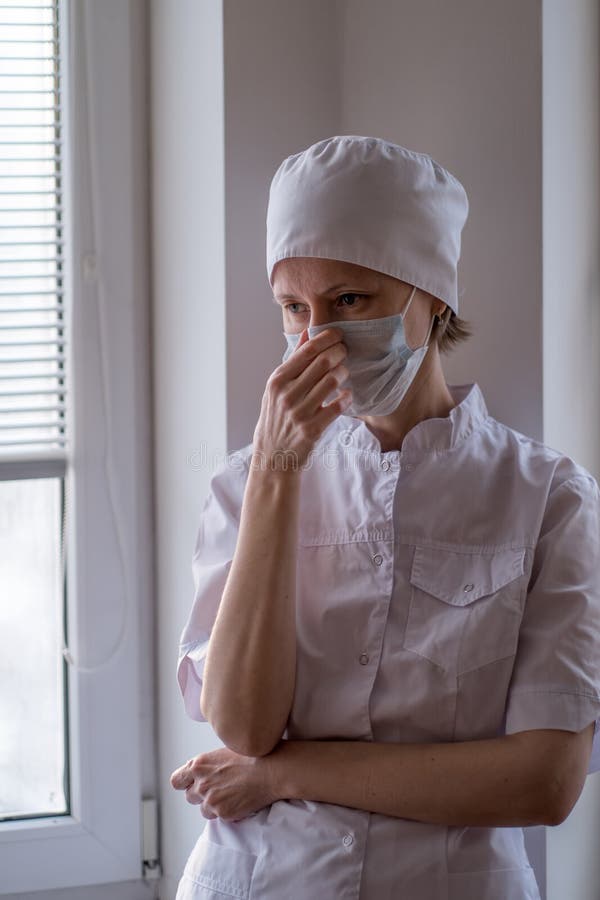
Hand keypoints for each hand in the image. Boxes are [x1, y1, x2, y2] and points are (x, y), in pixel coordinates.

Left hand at [170, 745, 278, 821]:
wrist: (272, 769)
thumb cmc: (252, 756)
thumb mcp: (223, 752)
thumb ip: (208, 765)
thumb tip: (202, 772)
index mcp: (199, 765)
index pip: (176, 781)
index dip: (184, 783)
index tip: (191, 783)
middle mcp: (201, 783)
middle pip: (189, 796)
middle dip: (201, 795)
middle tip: (218, 789)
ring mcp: (211, 799)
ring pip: (204, 809)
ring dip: (214, 805)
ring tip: (232, 794)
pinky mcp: (223, 813)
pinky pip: (220, 817)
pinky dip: (228, 811)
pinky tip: (240, 799)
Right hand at [252, 327, 351, 470]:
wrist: (273, 455)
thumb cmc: (277, 417)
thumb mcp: (276, 388)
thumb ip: (293, 361)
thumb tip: (307, 335)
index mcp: (277, 380)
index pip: (307, 351)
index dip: (327, 338)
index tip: (338, 334)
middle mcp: (287, 395)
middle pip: (323, 362)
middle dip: (339, 352)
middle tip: (345, 351)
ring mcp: (299, 413)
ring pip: (332, 381)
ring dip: (343, 372)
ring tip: (344, 372)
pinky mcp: (312, 430)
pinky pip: (337, 407)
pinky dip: (346, 397)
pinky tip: (347, 395)